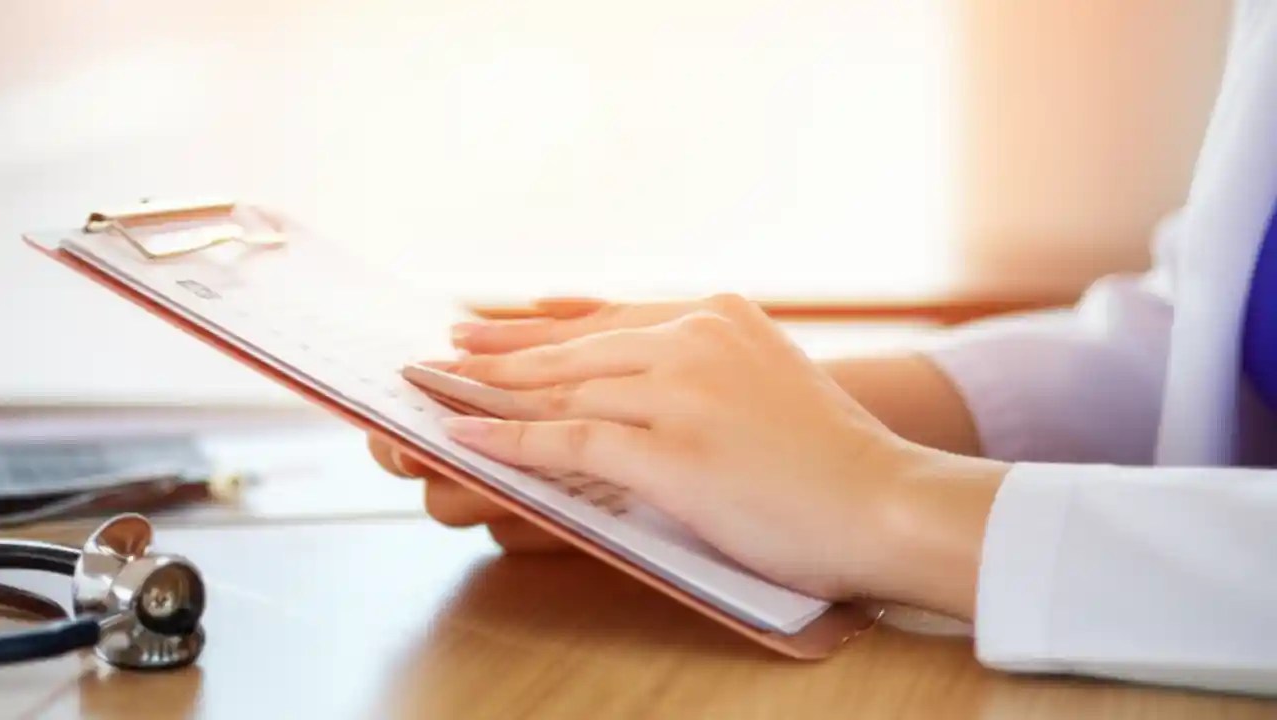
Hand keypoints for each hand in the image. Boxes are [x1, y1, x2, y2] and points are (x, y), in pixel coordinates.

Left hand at [404, 295, 1005, 608]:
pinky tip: (464, 434)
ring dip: (491, 392)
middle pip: (575, 346)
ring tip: (440, 390)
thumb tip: (625, 372)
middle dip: (502, 352)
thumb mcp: (762, 377)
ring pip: (563, 387)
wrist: (884, 501)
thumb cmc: (826, 457)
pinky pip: (568, 439)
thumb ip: (701, 363)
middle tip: (446, 349)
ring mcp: (682, 389)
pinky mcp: (672, 448)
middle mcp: (695, 337)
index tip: (491, 325)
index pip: (608, 317)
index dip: (542, 325)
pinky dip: (508, 438)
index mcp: (718, 315)